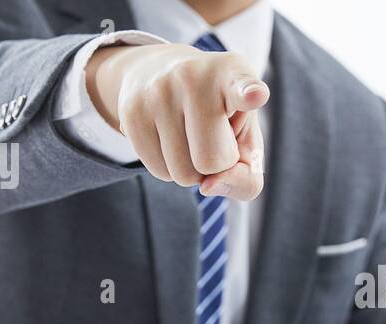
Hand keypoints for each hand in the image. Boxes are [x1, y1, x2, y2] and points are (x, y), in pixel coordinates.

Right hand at [86, 43, 268, 198]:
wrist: (160, 73)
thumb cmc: (220, 117)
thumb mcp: (246, 141)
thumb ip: (246, 177)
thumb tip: (206, 187)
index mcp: (233, 75)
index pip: (243, 85)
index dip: (250, 93)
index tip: (254, 94)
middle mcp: (194, 76)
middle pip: (211, 162)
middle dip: (215, 165)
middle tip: (212, 136)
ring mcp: (159, 91)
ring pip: (182, 173)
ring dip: (190, 168)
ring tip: (189, 134)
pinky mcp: (131, 111)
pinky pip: (158, 171)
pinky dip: (169, 168)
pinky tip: (169, 137)